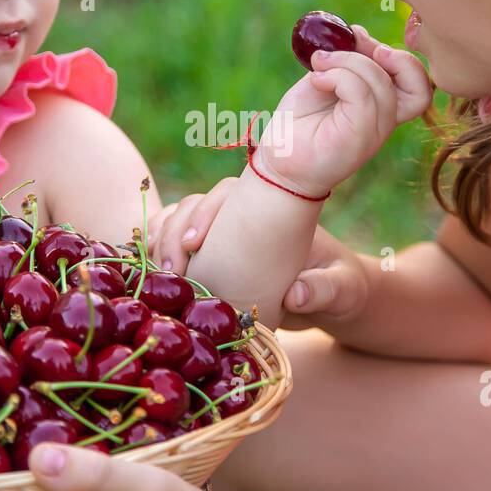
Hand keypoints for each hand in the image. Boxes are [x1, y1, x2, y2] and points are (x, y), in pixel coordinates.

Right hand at [151, 180, 367, 329]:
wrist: (334, 296)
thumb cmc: (342, 284)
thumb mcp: (341, 287)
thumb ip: (324, 289)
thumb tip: (296, 295)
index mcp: (273, 209)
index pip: (228, 194)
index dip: (205, 213)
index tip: (194, 245)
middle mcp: (243, 216)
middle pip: (194, 206)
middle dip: (173, 230)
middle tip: (170, 267)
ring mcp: (224, 236)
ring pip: (177, 223)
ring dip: (159, 241)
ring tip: (153, 271)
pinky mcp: (213, 260)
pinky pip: (174, 247)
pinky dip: (156, 253)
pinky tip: (148, 272)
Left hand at [254, 24, 431, 198]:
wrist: (278, 160)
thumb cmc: (300, 122)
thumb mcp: (326, 79)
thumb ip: (346, 60)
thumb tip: (357, 34)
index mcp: (383, 106)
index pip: (421, 81)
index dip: (402, 56)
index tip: (362, 40)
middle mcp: (385, 120)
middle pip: (416, 80)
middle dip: (382, 52)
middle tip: (347, 46)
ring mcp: (375, 131)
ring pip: (382, 83)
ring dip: (348, 62)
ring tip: (319, 65)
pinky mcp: (357, 138)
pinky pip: (360, 94)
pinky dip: (337, 76)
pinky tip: (317, 80)